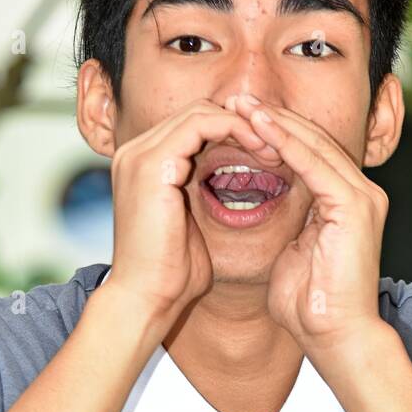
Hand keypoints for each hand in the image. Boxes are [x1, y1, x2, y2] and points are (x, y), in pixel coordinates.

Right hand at [107, 98, 283, 333]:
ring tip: (273, 149)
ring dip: (244, 126)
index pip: (191, 127)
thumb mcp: (190, 223)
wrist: (146, 300)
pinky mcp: (152, 164)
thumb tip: (234, 187)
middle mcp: (134, 153)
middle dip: (242, 125)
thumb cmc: (171, 275)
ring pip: (201, 112)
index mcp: (142, 166)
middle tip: (277, 147)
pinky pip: (201, 124)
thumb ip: (202, 196)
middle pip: (196, 113)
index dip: (233, 133)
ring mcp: (139, 156)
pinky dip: (235, 130)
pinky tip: (261, 151)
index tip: (268, 153)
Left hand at [233, 97, 389, 363]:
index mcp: (346, 204)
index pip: (309, 155)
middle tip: (236, 99)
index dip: (274, 135)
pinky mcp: (355, 205)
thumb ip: (287, 223)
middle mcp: (361, 193)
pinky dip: (285, 142)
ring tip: (241, 105)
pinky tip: (258, 127)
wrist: (336, 338)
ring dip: (275, 122)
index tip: (238, 121)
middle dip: (272, 119)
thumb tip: (264, 207)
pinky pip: (314, 163)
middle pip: (314, 140)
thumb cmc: (312, 308)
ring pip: (315, 144)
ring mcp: (362, 196)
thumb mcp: (291, 252)